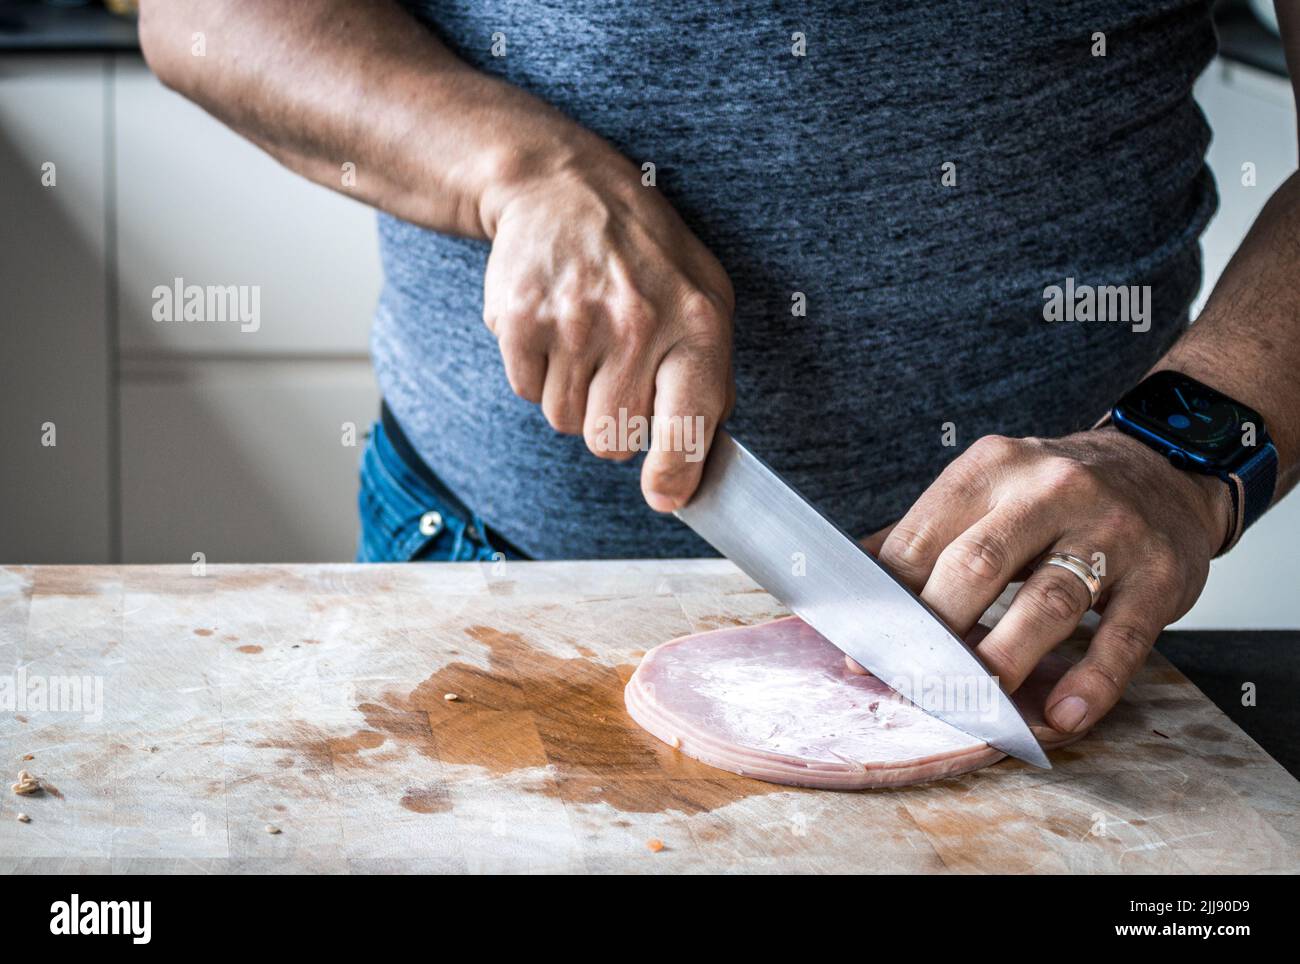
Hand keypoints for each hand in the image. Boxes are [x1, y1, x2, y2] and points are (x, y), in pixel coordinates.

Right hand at [480, 145, 733, 511]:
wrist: (562, 186)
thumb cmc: (643, 254)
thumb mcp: (703, 297)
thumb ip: (708, 382)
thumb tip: (690, 470)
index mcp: (696, 323)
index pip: (688, 425)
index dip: (674, 474)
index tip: (664, 497)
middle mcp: (638, 324)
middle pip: (611, 441)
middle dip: (611, 422)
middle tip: (614, 373)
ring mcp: (575, 322)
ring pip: (565, 421)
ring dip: (572, 396)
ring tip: (585, 339)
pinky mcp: (522, 321)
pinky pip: (525, 392)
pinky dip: (535, 372)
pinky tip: (553, 326)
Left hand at [872, 429, 1230, 734]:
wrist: (1163, 468)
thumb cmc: (1052, 494)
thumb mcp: (987, 488)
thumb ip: (924, 534)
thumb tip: (850, 586)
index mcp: (990, 468)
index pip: (923, 539)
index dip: (888, 601)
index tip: (866, 649)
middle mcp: (1049, 491)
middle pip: (976, 566)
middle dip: (938, 633)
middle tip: (915, 683)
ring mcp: (1110, 531)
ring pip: (1047, 602)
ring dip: (1004, 661)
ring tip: (976, 705)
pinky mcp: (1159, 576)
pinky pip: (1122, 637)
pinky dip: (1090, 683)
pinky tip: (1060, 717)